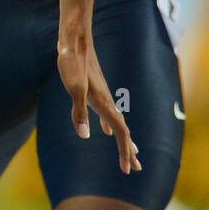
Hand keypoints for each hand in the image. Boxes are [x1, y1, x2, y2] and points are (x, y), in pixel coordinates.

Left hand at [56, 32, 140, 173]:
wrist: (74, 39)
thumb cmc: (72, 62)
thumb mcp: (73, 88)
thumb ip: (79, 112)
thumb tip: (86, 136)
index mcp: (104, 103)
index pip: (121, 134)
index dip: (125, 153)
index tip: (127, 170)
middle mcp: (107, 101)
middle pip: (123, 131)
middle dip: (129, 151)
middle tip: (136, 169)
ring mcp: (102, 96)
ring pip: (117, 123)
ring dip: (123, 139)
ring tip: (130, 152)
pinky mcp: (94, 90)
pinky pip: (107, 114)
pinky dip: (109, 126)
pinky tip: (105, 130)